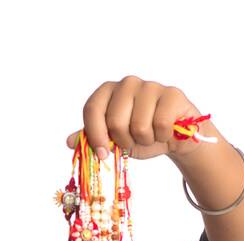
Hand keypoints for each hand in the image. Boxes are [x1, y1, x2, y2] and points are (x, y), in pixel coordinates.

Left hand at [64, 76, 207, 162]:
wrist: (173, 137)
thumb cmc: (140, 136)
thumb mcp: (112, 139)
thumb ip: (92, 138)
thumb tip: (70, 141)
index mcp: (108, 91)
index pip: (92, 109)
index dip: (95, 135)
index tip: (102, 154)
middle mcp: (127, 83)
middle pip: (115, 121)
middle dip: (124, 140)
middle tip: (133, 140)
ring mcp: (150, 86)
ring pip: (139, 125)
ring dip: (145, 140)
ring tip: (151, 134)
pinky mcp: (172, 94)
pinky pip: (160, 124)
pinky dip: (162, 136)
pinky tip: (165, 131)